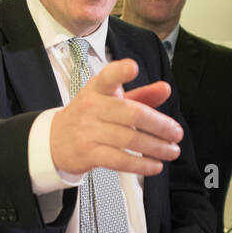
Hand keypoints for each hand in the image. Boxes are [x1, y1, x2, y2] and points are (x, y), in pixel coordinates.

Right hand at [50, 57, 182, 178]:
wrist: (55, 140)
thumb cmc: (88, 116)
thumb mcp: (110, 99)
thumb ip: (140, 95)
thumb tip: (165, 89)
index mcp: (98, 89)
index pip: (107, 76)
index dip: (120, 71)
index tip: (132, 67)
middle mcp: (92, 107)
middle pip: (131, 114)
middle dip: (160, 125)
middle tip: (176, 133)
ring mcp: (88, 131)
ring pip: (129, 139)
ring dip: (156, 148)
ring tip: (171, 150)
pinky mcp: (88, 153)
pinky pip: (119, 160)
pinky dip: (141, 165)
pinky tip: (154, 165)